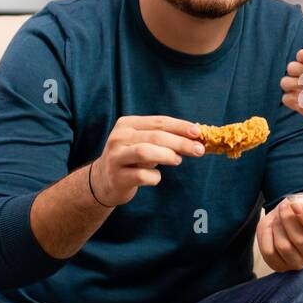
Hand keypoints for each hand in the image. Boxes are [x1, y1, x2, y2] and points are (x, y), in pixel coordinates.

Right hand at [90, 115, 204, 207]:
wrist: (103, 181)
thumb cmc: (132, 159)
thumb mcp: (144, 143)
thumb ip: (164, 138)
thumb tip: (195, 139)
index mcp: (127, 124)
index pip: (159, 122)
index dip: (180, 126)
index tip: (198, 133)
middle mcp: (118, 138)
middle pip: (155, 136)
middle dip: (181, 142)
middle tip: (199, 150)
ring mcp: (115, 157)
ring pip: (145, 152)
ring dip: (167, 155)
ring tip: (178, 160)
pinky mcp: (116, 177)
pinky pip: (142, 176)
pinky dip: (154, 177)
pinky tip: (154, 177)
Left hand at [256, 197, 302, 272]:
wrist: (290, 221)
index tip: (296, 205)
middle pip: (299, 240)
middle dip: (288, 219)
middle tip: (284, 206)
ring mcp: (297, 263)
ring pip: (283, 246)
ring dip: (278, 226)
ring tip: (279, 216)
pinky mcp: (280, 266)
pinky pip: (269, 252)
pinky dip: (267, 236)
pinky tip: (272, 228)